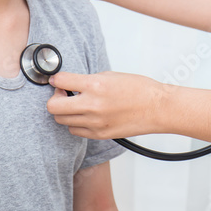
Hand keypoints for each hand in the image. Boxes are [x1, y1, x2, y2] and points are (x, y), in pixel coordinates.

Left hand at [47, 70, 167, 139]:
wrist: (157, 108)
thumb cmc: (139, 90)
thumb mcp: (111, 75)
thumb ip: (88, 80)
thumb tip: (71, 83)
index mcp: (96, 85)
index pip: (60, 82)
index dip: (56, 80)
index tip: (57, 80)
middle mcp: (92, 105)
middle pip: (53, 107)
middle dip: (55, 98)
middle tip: (63, 94)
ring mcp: (95, 123)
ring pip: (62, 121)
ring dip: (65, 112)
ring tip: (77, 105)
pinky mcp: (99, 134)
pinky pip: (75, 131)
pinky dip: (76, 123)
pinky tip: (86, 115)